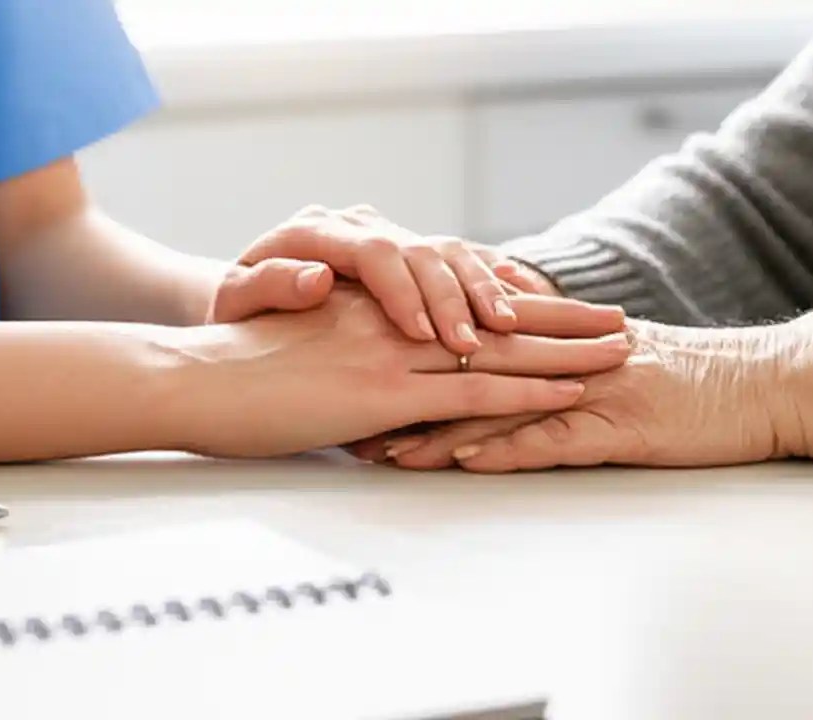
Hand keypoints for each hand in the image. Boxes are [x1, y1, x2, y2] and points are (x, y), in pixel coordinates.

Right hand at [166, 287, 631, 457]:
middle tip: (616, 322)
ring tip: (618, 353)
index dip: (513, 306)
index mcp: (375, 308)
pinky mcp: (385, 393)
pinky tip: (569, 394)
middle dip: (561, 323)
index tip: (558, 308)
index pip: (460, 302)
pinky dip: (525, 395)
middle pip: (494, 321)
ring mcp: (394, 355)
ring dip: (563, 354)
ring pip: (499, 353)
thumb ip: (347, 351)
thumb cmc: (237, 370)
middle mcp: (394, 322)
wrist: (194, 377)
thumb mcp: (301, 348)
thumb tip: (376, 367)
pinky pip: (471, 394)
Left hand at [221, 204, 573, 353]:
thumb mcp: (235, 303)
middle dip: (452, 296)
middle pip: (419, 249)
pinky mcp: (407, 253)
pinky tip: (527, 296)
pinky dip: (493, 277)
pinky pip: (459, 258)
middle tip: (474, 340)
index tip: (421, 334)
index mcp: (313, 232)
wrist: (238, 301)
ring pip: (447, 251)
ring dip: (481, 288)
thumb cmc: (234, 315)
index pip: (372, 253)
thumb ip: (269, 287)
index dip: (403, 293)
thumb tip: (317, 277)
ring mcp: (385, 233)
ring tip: (507, 325)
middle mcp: (355, 225)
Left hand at [354, 305, 812, 471]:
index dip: (403, 358)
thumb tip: (488, 338)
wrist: (757, 381)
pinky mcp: (617, 425)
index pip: (462, 343)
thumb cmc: (678, 375)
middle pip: (463, 374)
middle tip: (343, 418)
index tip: (349, 374)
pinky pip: (554, 439)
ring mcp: (585, 389)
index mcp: (547, 335)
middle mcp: (557, 356)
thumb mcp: (600, 350)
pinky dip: (509, 450)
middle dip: (401, 398)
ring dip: (437, 431)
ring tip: (384, 451)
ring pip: (497, 407)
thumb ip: (541, 343)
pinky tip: (468, 461)